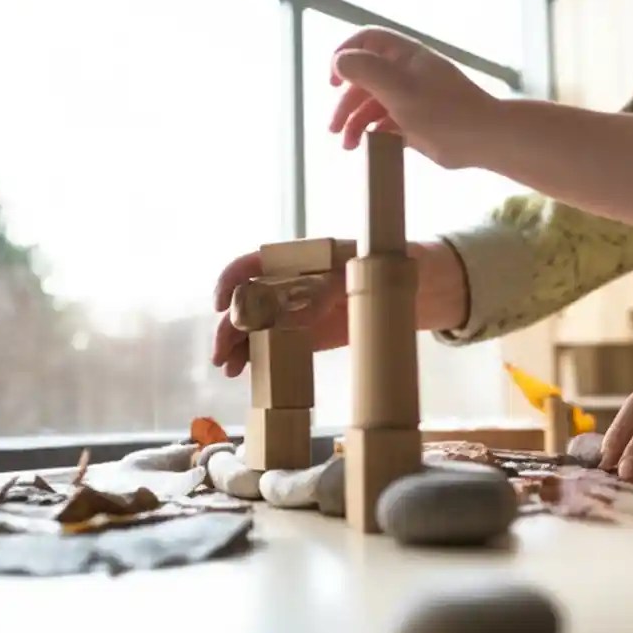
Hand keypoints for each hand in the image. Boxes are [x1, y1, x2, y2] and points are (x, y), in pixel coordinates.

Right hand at [211, 240, 469, 376]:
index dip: (232, 281)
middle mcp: (287, 284)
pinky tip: (246, 374)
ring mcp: (293, 311)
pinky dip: (257, 359)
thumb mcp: (360, 269)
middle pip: (247, 303)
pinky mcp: (304, 336)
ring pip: (254, 328)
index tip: (223, 303)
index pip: (252, 265)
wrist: (410, 289)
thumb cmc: (385, 264)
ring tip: (229, 369)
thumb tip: (302, 310)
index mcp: (296, 258)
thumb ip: (330, 286)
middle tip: (222, 353)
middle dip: (230, 327)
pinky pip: (274, 346)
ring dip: (237, 347)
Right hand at [329, 27, 499, 168]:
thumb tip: (339, 61)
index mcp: (405, 56)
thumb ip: (367, 71)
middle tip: (332, 129)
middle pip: (364, 80)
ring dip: (356, 124)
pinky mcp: (415, 123)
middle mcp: (406, 73)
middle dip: (345, 103)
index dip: (345, 55)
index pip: (366, 41)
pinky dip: (374, 134)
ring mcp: (410, 99)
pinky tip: (369, 147)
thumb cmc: (444, 111)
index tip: (333, 81)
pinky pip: (386, 124)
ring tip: (348, 146)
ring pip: (372, 106)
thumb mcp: (400, 89)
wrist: (483, 139)